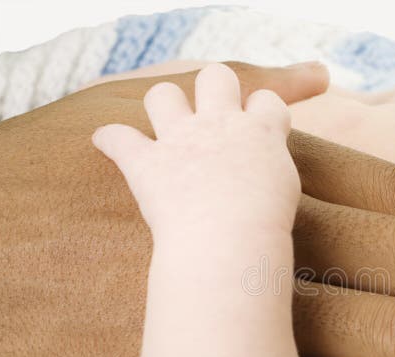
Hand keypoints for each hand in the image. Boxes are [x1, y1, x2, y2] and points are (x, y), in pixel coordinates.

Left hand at [92, 64, 298, 237]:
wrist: (229, 242)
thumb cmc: (266, 225)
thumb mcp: (286, 189)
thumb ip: (271, 166)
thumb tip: (259, 169)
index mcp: (260, 130)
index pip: (266, 100)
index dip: (262, 112)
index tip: (260, 130)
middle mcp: (219, 123)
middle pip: (217, 76)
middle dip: (216, 88)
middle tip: (215, 116)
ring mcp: (179, 139)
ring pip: (163, 94)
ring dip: (164, 105)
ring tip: (168, 126)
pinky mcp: (146, 163)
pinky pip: (117, 137)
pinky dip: (111, 139)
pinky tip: (108, 142)